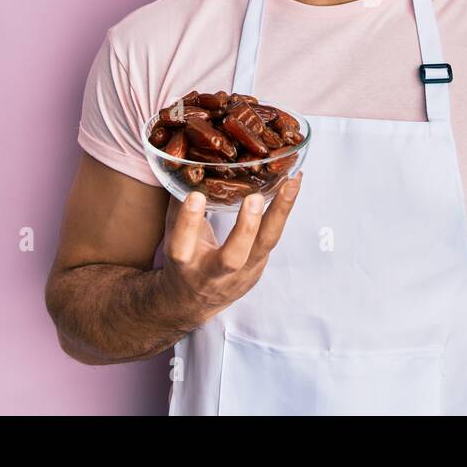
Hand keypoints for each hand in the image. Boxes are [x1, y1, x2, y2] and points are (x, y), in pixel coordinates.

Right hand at [161, 173, 302, 317]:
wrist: (193, 301)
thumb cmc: (183, 259)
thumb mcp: (172, 235)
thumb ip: (178, 206)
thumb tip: (181, 165)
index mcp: (184, 264)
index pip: (183, 245)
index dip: (188, 223)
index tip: (196, 196)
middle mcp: (213, 274)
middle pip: (232, 258)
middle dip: (245, 229)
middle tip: (254, 198)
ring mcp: (241, 274)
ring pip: (264, 245)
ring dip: (279, 212)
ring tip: (292, 183)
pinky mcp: (259, 267)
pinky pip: (274, 236)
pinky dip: (284, 210)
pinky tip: (293, 185)